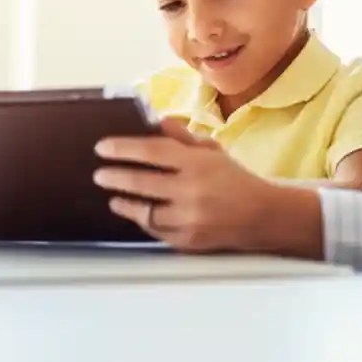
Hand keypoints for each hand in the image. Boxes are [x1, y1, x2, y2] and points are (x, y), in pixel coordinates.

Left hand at [93, 118, 322, 256]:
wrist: (261, 216)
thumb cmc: (235, 179)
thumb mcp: (213, 151)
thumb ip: (183, 137)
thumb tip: (155, 121)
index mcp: (197, 164)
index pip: (152, 152)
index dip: (123, 149)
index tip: (101, 148)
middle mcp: (191, 191)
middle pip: (142, 183)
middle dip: (115, 177)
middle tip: (99, 174)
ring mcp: (189, 219)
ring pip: (144, 211)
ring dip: (125, 203)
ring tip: (113, 197)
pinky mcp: (187, 241)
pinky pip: (155, 230)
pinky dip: (143, 221)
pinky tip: (137, 213)